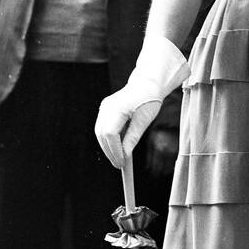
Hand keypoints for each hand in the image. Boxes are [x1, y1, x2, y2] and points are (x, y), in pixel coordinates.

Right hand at [94, 35, 188, 168]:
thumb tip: (126, 155)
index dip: (114, 150)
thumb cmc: (149, 100)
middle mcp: (107, 107)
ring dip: (107, 146)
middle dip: (109, 151)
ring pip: (100, 132)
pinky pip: (102, 127)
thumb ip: (132, 138)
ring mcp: (104, 107)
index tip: (121, 163)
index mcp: (118, 108)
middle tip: (119, 165)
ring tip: (117, 158)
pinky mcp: (105, 108)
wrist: (147, 83)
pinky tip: (116, 148)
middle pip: (102, 134)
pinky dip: (108, 139)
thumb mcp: (144, 121)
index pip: (110, 134)